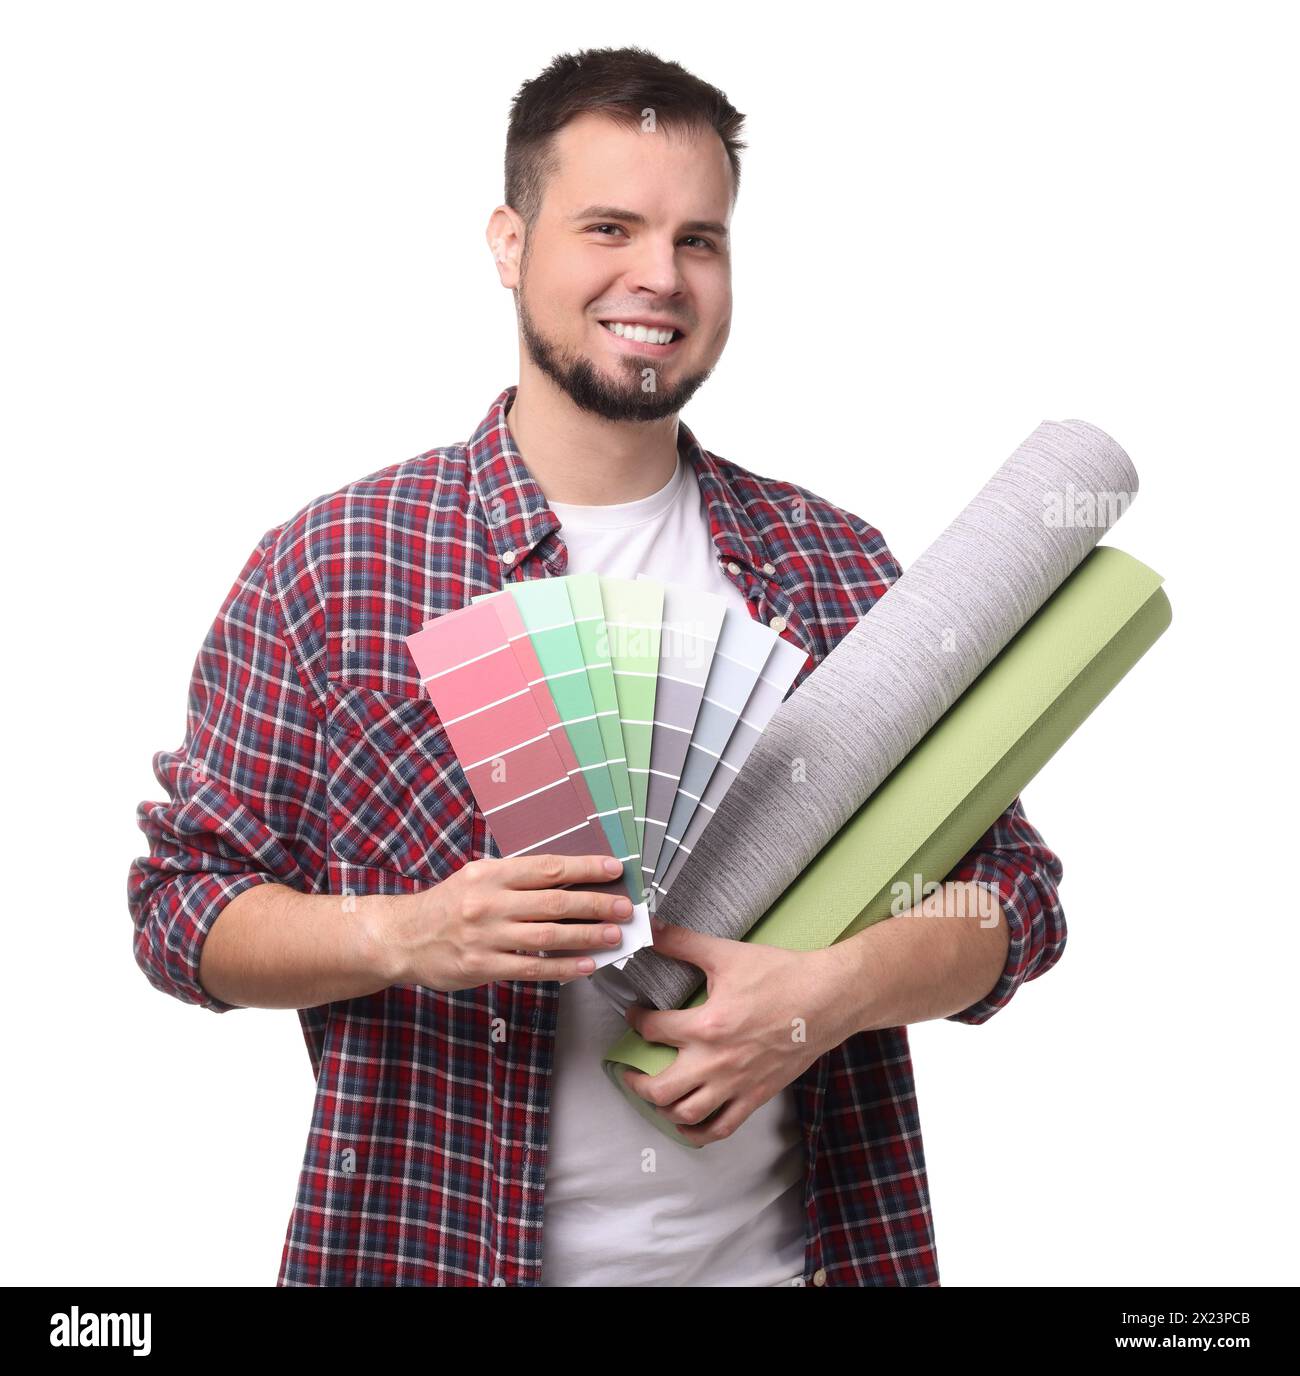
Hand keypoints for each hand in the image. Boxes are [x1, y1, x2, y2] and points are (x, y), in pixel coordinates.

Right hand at [383, 853, 634, 991]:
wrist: (401, 938)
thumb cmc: (447, 906)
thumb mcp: (476, 878)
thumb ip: (516, 879)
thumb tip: (568, 879)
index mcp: (490, 874)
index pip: (546, 868)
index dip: (584, 868)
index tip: (614, 869)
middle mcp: (489, 902)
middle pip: (553, 901)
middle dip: (595, 904)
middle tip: (625, 908)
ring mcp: (485, 936)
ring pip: (547, 935)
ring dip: (586, 936)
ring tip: (615, 936)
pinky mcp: (481, 966)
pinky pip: (531, 967)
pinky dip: (562, 967)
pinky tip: (586, 966)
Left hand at [618, 919, 860, 1145]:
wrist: (828, 999)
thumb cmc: (781, 975)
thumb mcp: (727, 954)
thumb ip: (683, 942)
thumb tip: (652, 927)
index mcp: (707, 1026)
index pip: (652, 1030)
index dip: (635, 1020)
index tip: (634, 1014)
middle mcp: (717, 1063)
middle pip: (660, 1090)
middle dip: (636, 1081)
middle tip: (629, 1068)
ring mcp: (737, 1085)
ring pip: (687, 1115)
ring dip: (663, 1109)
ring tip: (655, 1094)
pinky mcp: (756, 1096)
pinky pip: (721, 1128)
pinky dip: (699, 1132)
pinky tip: (688, 1124)